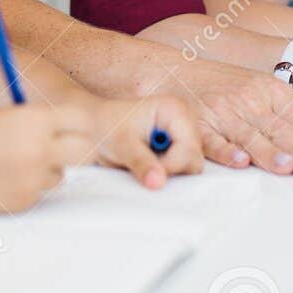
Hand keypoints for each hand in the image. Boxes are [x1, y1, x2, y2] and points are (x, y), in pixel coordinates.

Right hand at [0, 106, 91, 213]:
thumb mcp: (3, 115)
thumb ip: (35, 121)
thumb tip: (64, 128)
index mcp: (35, 120)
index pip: (82, 121)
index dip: (77, 125)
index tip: (70, 127)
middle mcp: (40, 150)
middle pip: (86, 152)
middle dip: (76, 149)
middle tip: (60, 147)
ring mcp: (33, 180)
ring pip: (61, 175)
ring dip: (48, 169)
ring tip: (14, 161)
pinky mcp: (23, 202)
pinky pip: (39, 193)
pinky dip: (27, 186)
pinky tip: (0, 178)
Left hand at [82, 96, 204, 188]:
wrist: (98, 126)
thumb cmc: (109, 127)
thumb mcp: (122, 145)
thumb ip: (142, 163)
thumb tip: (158, 183)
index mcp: (176, 109)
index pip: (189, 150)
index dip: (169, 166)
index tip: (146, 169)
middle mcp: (187, 118)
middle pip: (194, 160)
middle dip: (170, 168)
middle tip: (144, 161)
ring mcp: (187, 132)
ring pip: (191, 166)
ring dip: (168, 169)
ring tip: (146, 158)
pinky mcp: (182, 144)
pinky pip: (187, 165)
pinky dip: (169, 169)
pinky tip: (154, 161)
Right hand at [155, 58, 292, 176]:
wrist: (176, 70)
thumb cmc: (226, 85)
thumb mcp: (267, 91)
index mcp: (269, 89)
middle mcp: (248, 99)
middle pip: (277, 128)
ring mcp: (223, 111)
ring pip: (249, 135)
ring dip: (268, 152)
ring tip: (286, 167)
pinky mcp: (199, 124)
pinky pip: (213, 140)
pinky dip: (226, 151)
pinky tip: (240, 161)